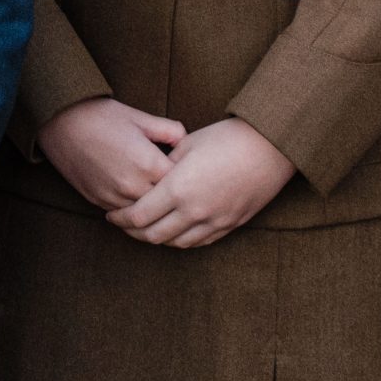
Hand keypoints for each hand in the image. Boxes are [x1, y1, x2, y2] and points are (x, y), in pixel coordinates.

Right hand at [37, 96, 185, 209]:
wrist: (61, 122)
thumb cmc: (101, 116)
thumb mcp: (139, 118)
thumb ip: (169, 130)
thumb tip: (186, 140)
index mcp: (149, 164)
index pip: (181, 183)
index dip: (187, 179)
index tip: (189, 174)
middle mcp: (133, 185)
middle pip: (164, 203)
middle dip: (171, 197)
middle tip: (178, 191)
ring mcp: (115, 196)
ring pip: (144, 214)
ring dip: (151, 206)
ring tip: (158, 199)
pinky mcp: (99, 201)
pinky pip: (123, 213)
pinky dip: (131, 208)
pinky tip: (135, 199)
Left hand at [105, 117, 295, 247]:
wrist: (270, 147)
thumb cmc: (226, 138)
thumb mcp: (187, 144)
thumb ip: (164, 164)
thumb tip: (150, 174)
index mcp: (178, 189)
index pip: (138, 215)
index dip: (120, 219)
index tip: (111, 215)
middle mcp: (194, 211)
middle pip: (153, 235)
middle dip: (133, 232)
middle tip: (122, 225)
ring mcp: (214, 221)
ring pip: (176, 243)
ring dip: (156, 239)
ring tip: (145, 229)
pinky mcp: (231, 225)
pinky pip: (199, 242)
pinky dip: (181, 240)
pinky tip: (173, 232)